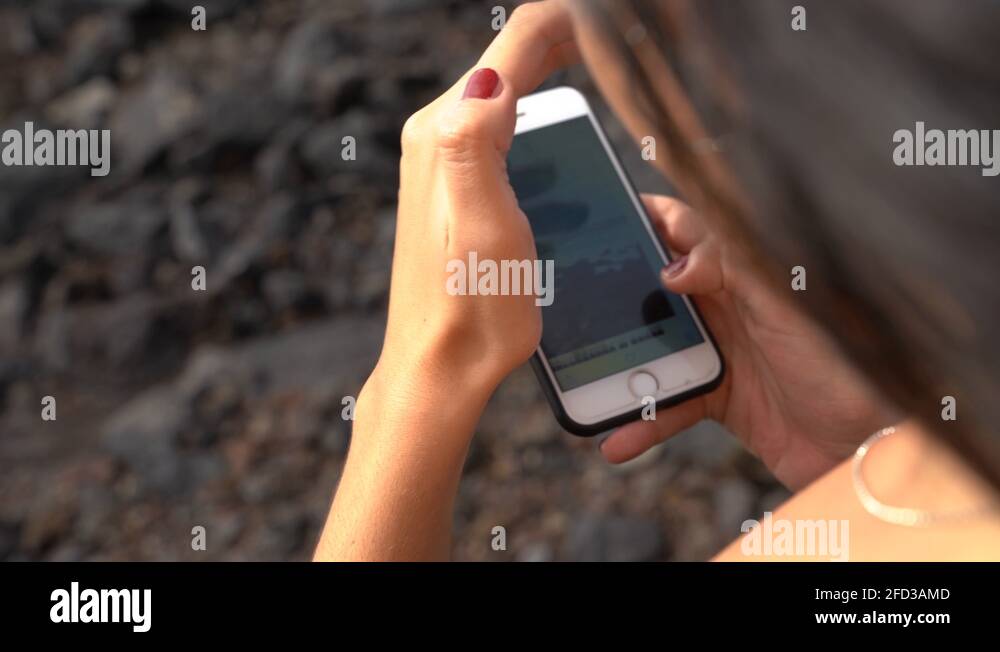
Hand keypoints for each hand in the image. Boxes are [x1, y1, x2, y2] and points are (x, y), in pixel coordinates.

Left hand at [315, 1, 577, 559]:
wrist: (439, 365)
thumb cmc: (469, 308)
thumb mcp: (482, 225)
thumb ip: (476, 139)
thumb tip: (492, 75)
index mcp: (450, 129)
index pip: (520, 41)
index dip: (580, 21)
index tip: (629, 26)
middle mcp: (440, 132)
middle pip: (516, 57)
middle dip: (574, 42)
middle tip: (630, 56)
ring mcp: (446, 158)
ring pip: (512, 89)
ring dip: (559, 77)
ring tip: (611, 84)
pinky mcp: (456, 184)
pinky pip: (506, 126)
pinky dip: (544, 115)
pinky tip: (571, 139)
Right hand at [599, 194, 894, 488]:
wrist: (866, 450)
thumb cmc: (846, 373)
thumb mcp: (789, 313)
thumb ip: (736, 277)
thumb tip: (673, 266)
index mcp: (749, 278)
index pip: (695, 234)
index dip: (656, 218)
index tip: (613, 210)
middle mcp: (730, 309)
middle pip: (661, 288)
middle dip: (618, 288)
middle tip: (575, 288)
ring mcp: (721, 353)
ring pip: (654, 349)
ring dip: (621, 366)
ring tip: (584, 377)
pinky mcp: (718, 398)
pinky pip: (667, 405)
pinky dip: (643, 424)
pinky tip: (617, 439)